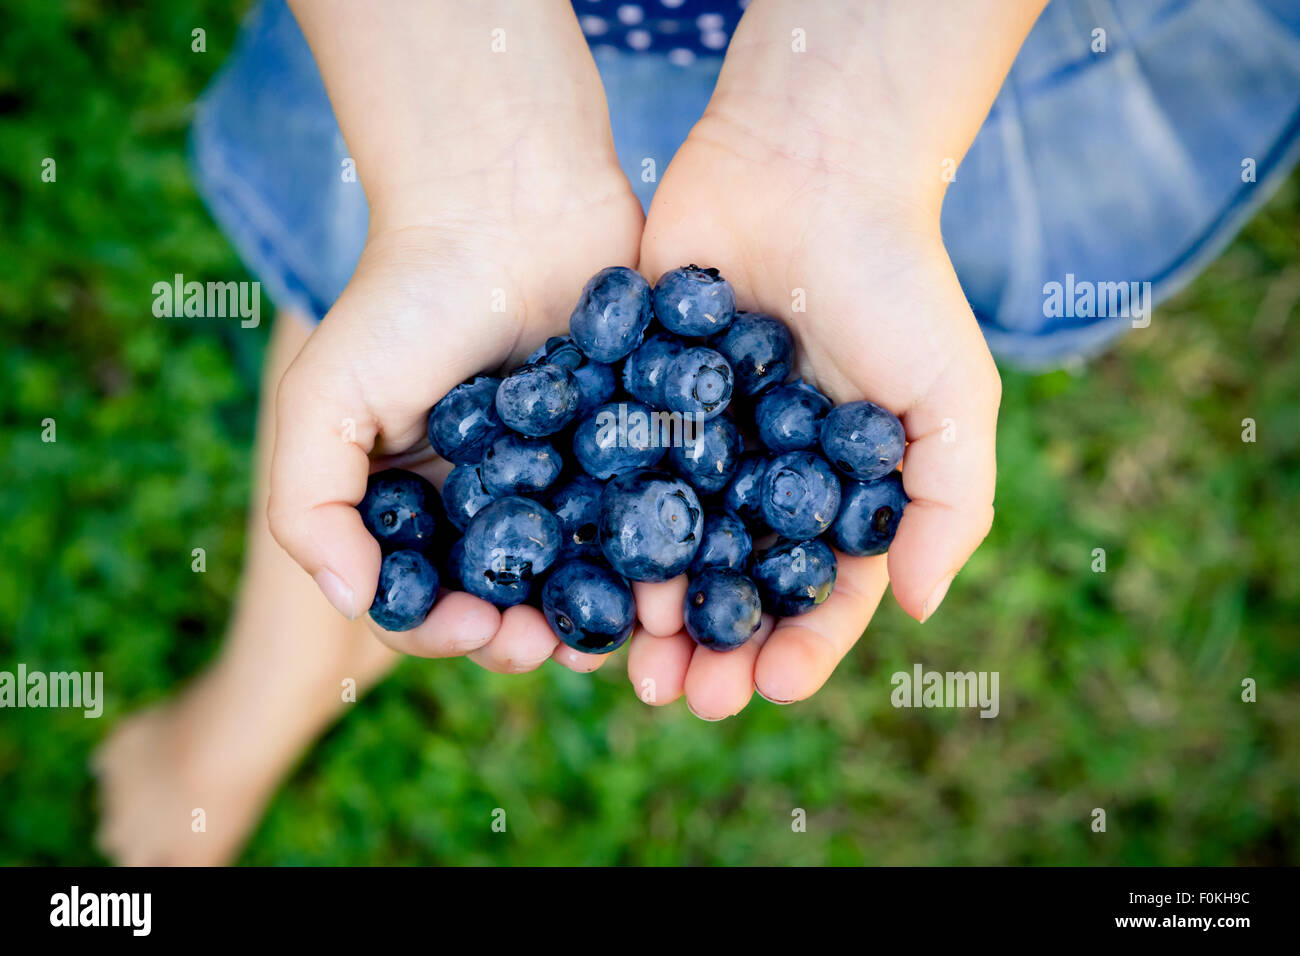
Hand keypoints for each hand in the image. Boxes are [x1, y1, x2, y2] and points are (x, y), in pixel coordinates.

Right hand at [268, 147, 643, 672]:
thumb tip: (353, 602)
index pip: (427, 601)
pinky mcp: (632, 447)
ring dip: (602, 609)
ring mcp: (567, 479)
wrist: (506, 202)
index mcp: (418, 506)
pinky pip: (647, 513)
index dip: (446, 630)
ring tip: (622, 623)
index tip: (477, 628)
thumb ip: (309, 505)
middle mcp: (492, 504)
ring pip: (586, 573)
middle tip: (552, 643)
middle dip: (529, 636)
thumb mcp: (324, 399)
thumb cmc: (402, 299)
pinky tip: (675, 568)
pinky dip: (660, 548)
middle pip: (512, 602)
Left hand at [629, 99, 1000, 717]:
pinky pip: (611, 472)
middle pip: (731, 584)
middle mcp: (763, 474)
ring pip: (663, 545)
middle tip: (680, 695)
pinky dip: (594, 524)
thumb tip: (919, 608)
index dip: (798, 648)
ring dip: (646, 607)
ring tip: (625, 653)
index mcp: (837, 489)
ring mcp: (696, 437)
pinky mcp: (634, 393)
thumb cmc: (895, 280)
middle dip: (710, 646)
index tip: (767, 688)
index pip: (818, 592)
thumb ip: (951, 505)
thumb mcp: (952, 396)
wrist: (807, 162)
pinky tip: (575, 568)